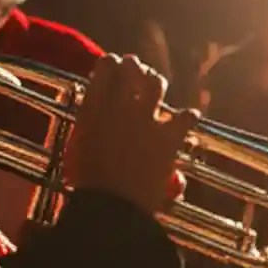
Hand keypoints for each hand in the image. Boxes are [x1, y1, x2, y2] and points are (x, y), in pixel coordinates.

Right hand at [66, 55, 198, 214]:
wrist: (112, 204)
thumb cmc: (89, 183)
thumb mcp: (78, 148)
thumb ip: (88, 127)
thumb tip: (97, 118)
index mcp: (94, 108)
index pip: (104, 69)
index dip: (110, 63)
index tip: (112, 63)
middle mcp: (120, 106)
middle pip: (131, 70)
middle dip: (134, 66)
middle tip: (136, 68)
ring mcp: (146, 118)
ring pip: (156, 84)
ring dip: (156, 81)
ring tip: (156, 84)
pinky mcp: (168, 136)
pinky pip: (186, 116)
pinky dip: (188, 117)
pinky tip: (189, 118)